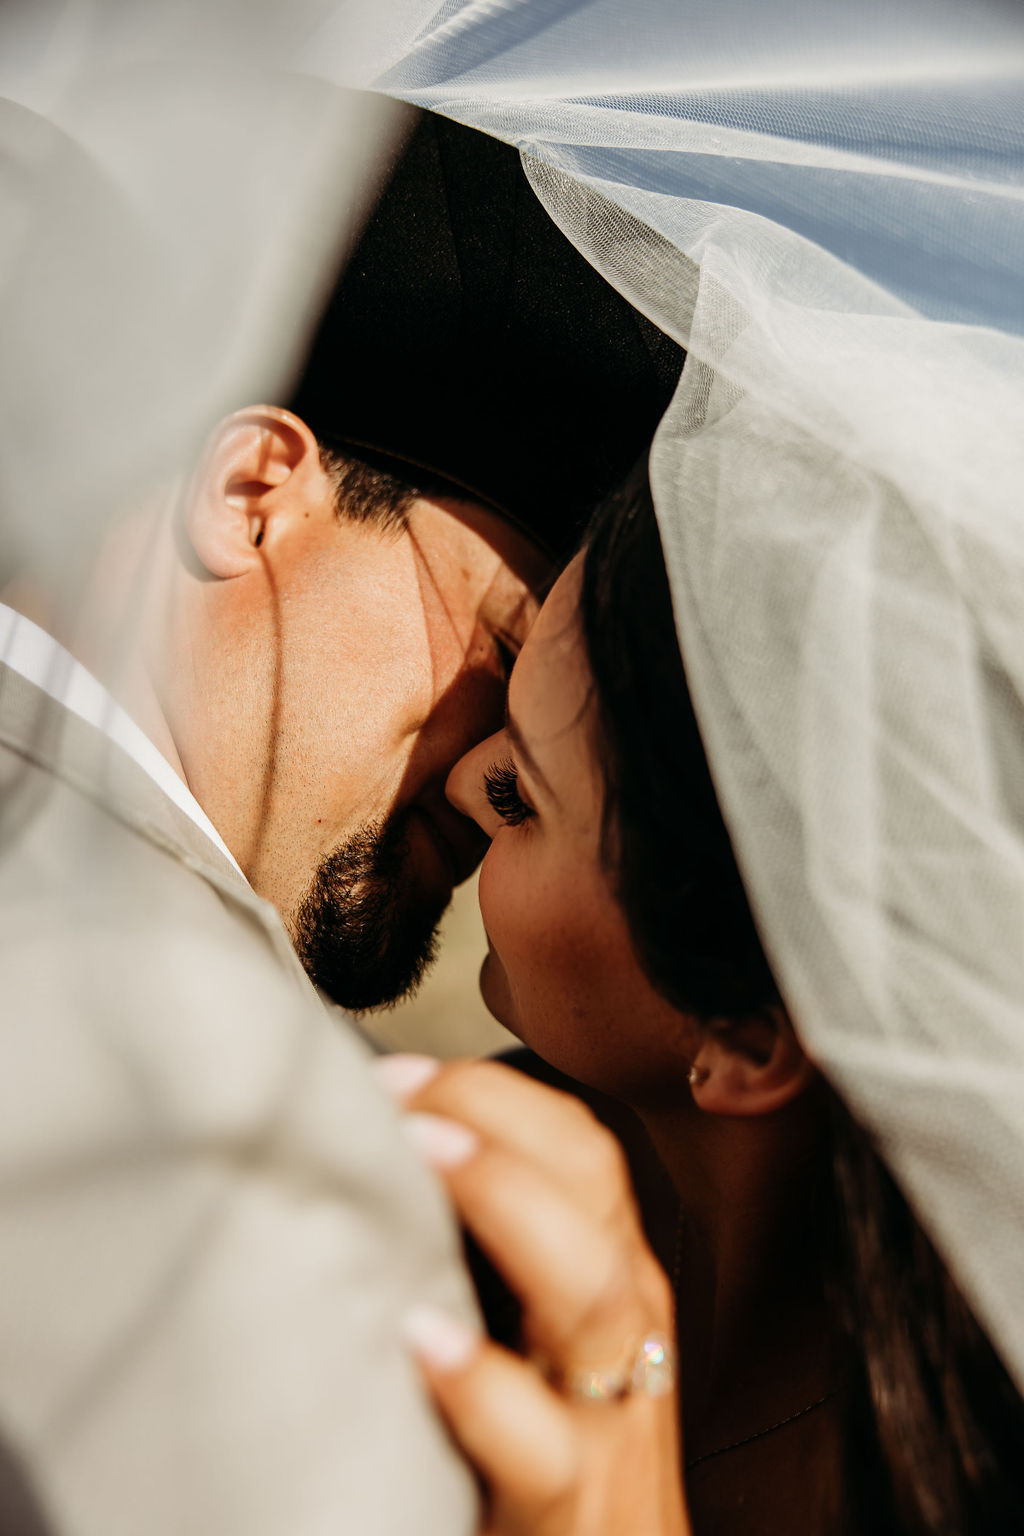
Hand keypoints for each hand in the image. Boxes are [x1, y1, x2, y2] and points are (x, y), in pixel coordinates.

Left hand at [377, 1056, 691, 1535]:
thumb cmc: (550, 1456)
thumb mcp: (537, 1340)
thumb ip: (483, 1260)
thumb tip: (377, 1165)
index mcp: (608, 1278)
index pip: (577, 1148)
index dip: (493, 1096)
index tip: (399, 1075)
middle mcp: (620, 1327)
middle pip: (592, 1185)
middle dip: (498, 1120)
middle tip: (400, 1095)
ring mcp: (605, 1413)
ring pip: (592, 1287)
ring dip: (505, 1203)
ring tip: (423, 1157)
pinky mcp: (571, 1505)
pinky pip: (542, 1442)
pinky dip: (484, 1385)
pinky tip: (422, 1341)